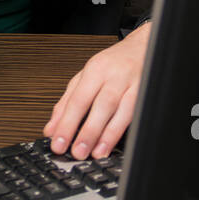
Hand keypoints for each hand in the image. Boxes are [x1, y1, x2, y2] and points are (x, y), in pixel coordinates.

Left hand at [43, 21, 150, 158]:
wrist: (144, 46)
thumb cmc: (113, 63)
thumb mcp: (85, 77)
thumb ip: (66, 103)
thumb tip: (51, 128)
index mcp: (95, 70)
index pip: (77, 99)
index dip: (67, 123)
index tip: (57, 142)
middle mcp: (114, 75)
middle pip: (100, 105)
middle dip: (87, 131)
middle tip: (76, 152)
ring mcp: (133, 83)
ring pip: (120, 110)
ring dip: (107, 135)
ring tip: (95, 153)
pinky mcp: (147, 92)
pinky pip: (136, 113)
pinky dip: (124, 130)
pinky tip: (115, 144)